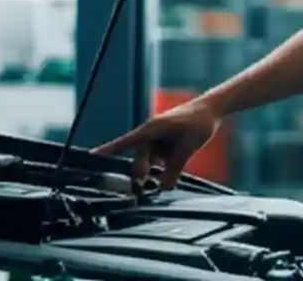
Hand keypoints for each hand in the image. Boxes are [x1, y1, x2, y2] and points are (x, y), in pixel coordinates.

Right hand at [92, 99, 220, 192]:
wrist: (212, 110)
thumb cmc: (199, 123)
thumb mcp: (188, 147)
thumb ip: (175, 168)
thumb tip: (164, 189)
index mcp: (151, 129)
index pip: (125, 142)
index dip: (107, 150)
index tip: (90, 156)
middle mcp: (151, 135)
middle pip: (140, 159)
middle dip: (140, 176)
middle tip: (141, 192)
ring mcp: (158, 140)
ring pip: (150, 162)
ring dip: (153, 175)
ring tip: (156, 187)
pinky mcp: (165, 145)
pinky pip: (160, 161)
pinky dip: (163, 170)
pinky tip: (169, 178)